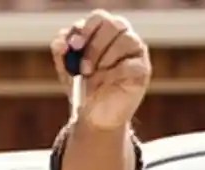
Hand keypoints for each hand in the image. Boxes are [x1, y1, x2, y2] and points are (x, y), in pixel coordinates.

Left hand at [50, 9, 150, 129]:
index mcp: (104, 33)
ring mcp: (136, 52)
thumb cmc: (82, 89)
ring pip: (126, 40)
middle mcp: (123, 37)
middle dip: (94, 46)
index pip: (99, 17)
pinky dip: (113, 74)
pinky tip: (106, 84)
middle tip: (83, 68)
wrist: (93, 116)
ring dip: (104, 60)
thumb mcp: (66, 70)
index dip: (86, 29)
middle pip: (114, 25)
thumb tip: (61, 42)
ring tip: (94, 78)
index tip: (74, 46)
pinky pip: (130, 64)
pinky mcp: (143, 70)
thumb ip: (62, 54)